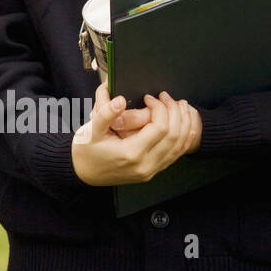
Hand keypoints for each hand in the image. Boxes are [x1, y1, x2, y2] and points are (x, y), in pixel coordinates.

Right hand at [71, 83, 201, 185]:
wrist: (83, 172)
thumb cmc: (86, 150)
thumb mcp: (91, 130)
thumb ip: (106, 114)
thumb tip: (119, 100)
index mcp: (131, 153)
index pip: (159, 127)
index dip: (160, 108)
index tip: (150, 98)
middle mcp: (145, 165)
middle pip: (174, 136)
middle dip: (175, 112)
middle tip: (168, 97)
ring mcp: (150, 170)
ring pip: (179, 146)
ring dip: (184, 124)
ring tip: (182, 107)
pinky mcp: (152, 171)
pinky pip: (175, 156)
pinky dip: (184, 140)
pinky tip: (188, 128)